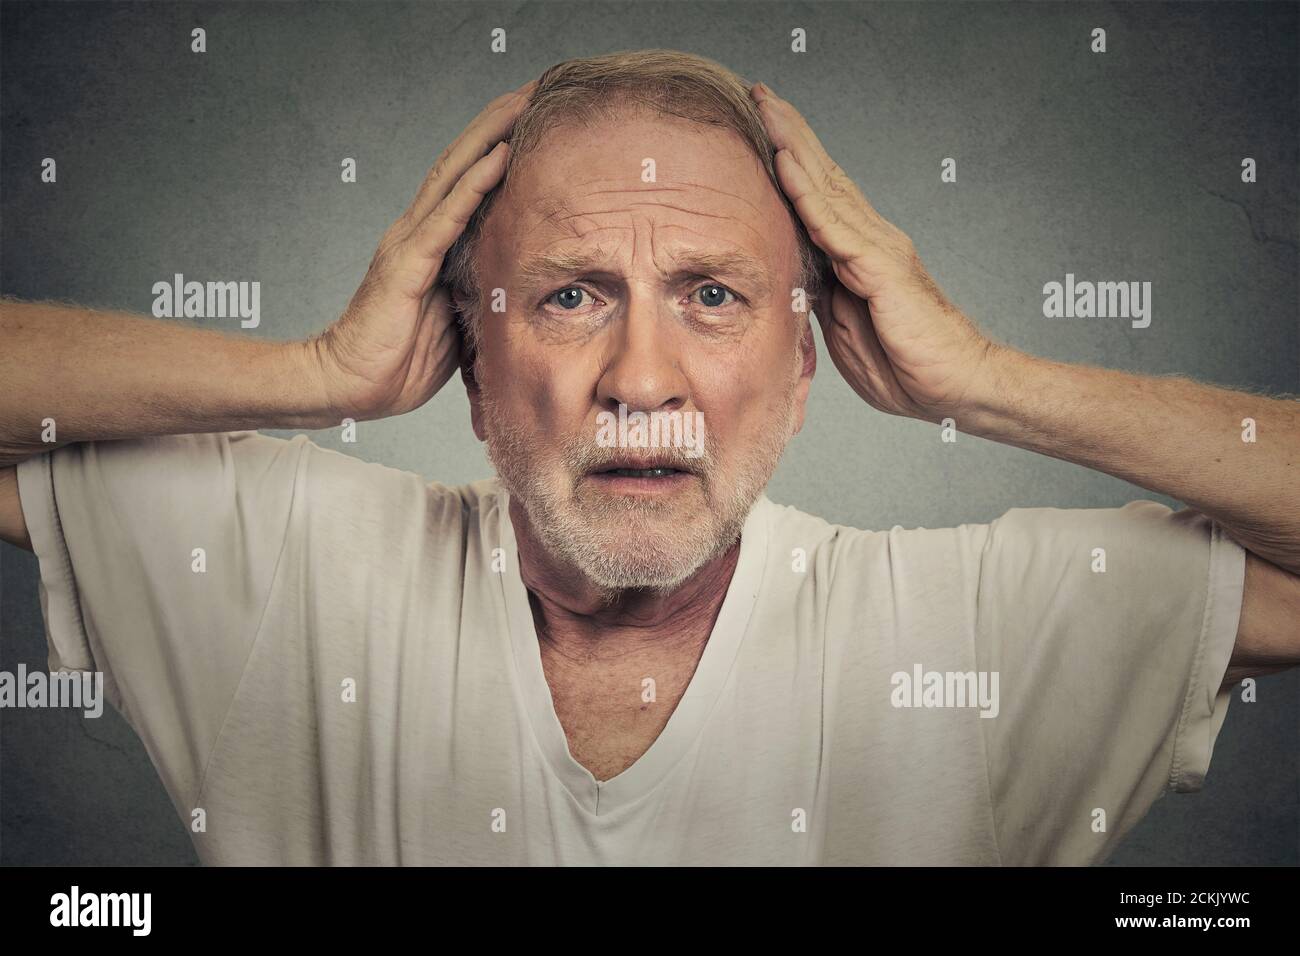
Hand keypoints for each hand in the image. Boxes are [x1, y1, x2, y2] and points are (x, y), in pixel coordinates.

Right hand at [313, 78, 537, 419]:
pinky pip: (445, 219)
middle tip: (532, 90)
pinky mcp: (406, 266)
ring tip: (520, 104)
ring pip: (453, 177)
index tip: (531, 121)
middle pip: (459, 164)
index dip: (495, 149)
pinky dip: (473, 186)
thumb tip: (516, 288)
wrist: (349, 385)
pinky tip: (498, 158)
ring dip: (489, 138)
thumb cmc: (399, 360)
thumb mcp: (454, 321)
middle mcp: (415, 232)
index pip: (465, 184)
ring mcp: (409, 245)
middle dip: (496, 125)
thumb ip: (476, 293)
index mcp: (427, 245)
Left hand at [751, 81, 998, 421]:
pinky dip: (807, 191)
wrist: (955, 386)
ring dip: (793, 145)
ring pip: (826, 186)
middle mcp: (871, 239)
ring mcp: (877, 248)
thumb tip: (794, 274)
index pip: (819, 196)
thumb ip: (823, 295)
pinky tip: (785, 162)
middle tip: (759, 92)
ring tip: (766, 108)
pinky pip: (834, 224)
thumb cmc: (907, 366)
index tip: (760, 128)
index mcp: (860, 253)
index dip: (791, 160)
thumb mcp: (846, 329)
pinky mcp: (881, 268)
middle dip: (789, 132)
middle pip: (823, 175)